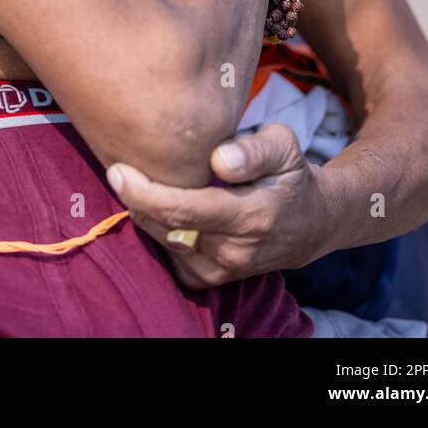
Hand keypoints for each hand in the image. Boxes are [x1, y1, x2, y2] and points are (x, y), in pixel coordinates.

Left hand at [107, 124, 331, 289]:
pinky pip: (170, 258)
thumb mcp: (284, 148)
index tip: (118, 170)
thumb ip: (253, 150)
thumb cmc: (288, 175)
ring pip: (164, 244)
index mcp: (251, 216)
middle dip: (135, 200)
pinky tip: (158, 207)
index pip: (185, 210)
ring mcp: (222, 271)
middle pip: (166, 228)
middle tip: (119, 170)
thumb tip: (219, 159)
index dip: (145, 192)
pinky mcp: (212, 280)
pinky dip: (158, 232)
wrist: (309, 224)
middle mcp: (234, 251)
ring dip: (144, 215)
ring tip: (137, 183)